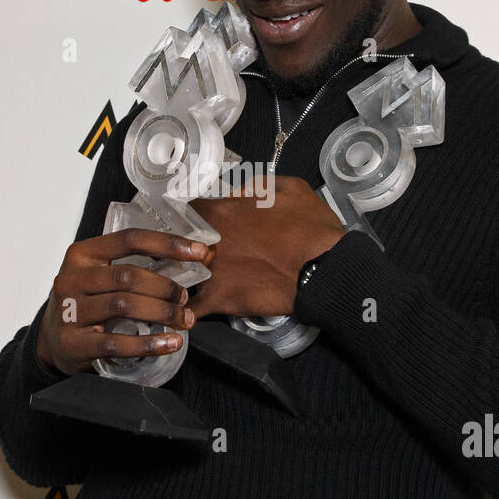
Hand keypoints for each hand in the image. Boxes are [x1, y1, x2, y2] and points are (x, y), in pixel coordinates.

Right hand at [34, 229, 214, 375]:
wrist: (51, 340)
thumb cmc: (86, 302)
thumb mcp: (99, 275)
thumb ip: (130, 266)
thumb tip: (188, 259)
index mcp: (82, 254)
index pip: (129, 239)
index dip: (167, 244)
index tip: (199, 252)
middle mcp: (71, 278)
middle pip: (129, 276)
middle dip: (166, 287)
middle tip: (185, 300)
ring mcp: (68, 311)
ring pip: (124, 306)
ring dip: (162, 313)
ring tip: (183, 321)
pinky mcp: (72, 343)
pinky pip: (116, 343)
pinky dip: (149, 343)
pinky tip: (169, 343)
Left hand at [187, 175, 344, 319]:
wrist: (325, 269)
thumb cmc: (311, 229)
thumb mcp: (290, 188)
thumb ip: (257, 186)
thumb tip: (238, 192)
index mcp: (221, 211)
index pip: (184, 209)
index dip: (183, 216)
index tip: (188, 222)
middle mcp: (208, 241)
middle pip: (173, 242)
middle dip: (175, 247)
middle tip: (182, 253)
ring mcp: (211, 272)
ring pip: (175, 275)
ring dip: (174, 278)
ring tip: (177, 283)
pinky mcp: (220, 300)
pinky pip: (190, 309)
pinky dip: (183, 311)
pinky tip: (182, 312)